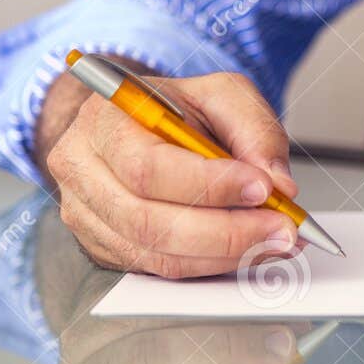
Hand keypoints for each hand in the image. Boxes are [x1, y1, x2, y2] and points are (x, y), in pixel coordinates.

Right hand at [44, 70, 301, 277]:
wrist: (133, 126)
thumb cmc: (173, 108)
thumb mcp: (220, 94)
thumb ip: (254, 130)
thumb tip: (279, 185)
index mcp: (103, 121)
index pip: (148, 167)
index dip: (209, 185)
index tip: (263, 189)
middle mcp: (81, 170)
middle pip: (148, 220)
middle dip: (226, 231)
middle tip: (282, 229)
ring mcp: (85, 215)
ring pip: (156, 253)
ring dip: (225, 255)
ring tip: (274, 242)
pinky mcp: (103, 247)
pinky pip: (158, 269)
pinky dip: (210, 265)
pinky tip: (248, 251)